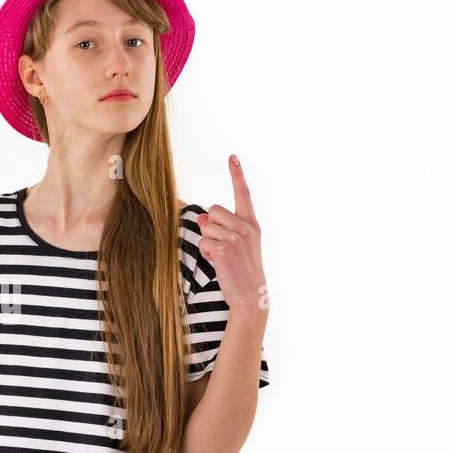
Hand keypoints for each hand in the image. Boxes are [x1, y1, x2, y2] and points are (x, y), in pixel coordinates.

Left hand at [196, 155, 267, 314]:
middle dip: (211, 227)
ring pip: (206, 227)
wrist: (251, 295)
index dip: (237, 175)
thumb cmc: (241, 270)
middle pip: (213, 211)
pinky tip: (219, 264)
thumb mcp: (236, 245)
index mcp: (252, 224)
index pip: (243, 194)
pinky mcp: (224, 249)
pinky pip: (204, 242)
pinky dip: (206, 253)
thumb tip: (202, 219)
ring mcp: (236, 238)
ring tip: (222, 258)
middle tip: (222, 247)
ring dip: (208, 242)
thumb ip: (222, 227)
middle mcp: (246, 227)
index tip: (232, 157)